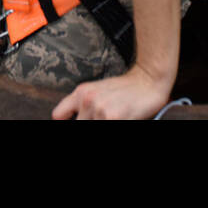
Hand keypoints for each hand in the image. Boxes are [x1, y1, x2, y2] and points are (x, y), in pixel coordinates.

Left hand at [51, 65, 173, 119]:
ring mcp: (99, 110)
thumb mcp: (98, 91)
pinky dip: (114, 125)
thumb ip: (82, 105)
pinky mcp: (113, 118)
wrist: (149, 79)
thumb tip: (69, 118)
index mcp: (81, 93)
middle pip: (78, 125)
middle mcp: (87, 100)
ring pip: (90, 127)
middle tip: (105, 117)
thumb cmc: (125, 89)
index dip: (66, 121)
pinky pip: (106, 127)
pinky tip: (121, 119)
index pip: (58, 116)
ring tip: (113, 118)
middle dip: (91, 123)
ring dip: (101, 123)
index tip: (75, 121)